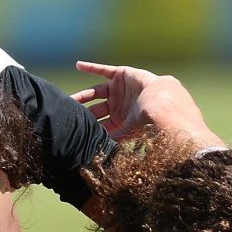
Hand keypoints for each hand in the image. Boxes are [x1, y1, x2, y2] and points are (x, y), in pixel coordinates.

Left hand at [71, 61, 223, 145]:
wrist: (164, 102)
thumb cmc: (150, 122)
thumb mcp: (129, 136)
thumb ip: (117, 145)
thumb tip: (103, 165)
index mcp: (121, 121)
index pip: (101, 125)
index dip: (89, 128)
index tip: (75, 133)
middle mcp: (120, 106)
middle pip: (95, 110)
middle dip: (81, 113)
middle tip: (66, 115)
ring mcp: (120, 91)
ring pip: (96, 93)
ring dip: (82, 96)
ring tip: (68, 99)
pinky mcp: (123, 76)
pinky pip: (105, 71)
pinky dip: (92, 68)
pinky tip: (79, 66)